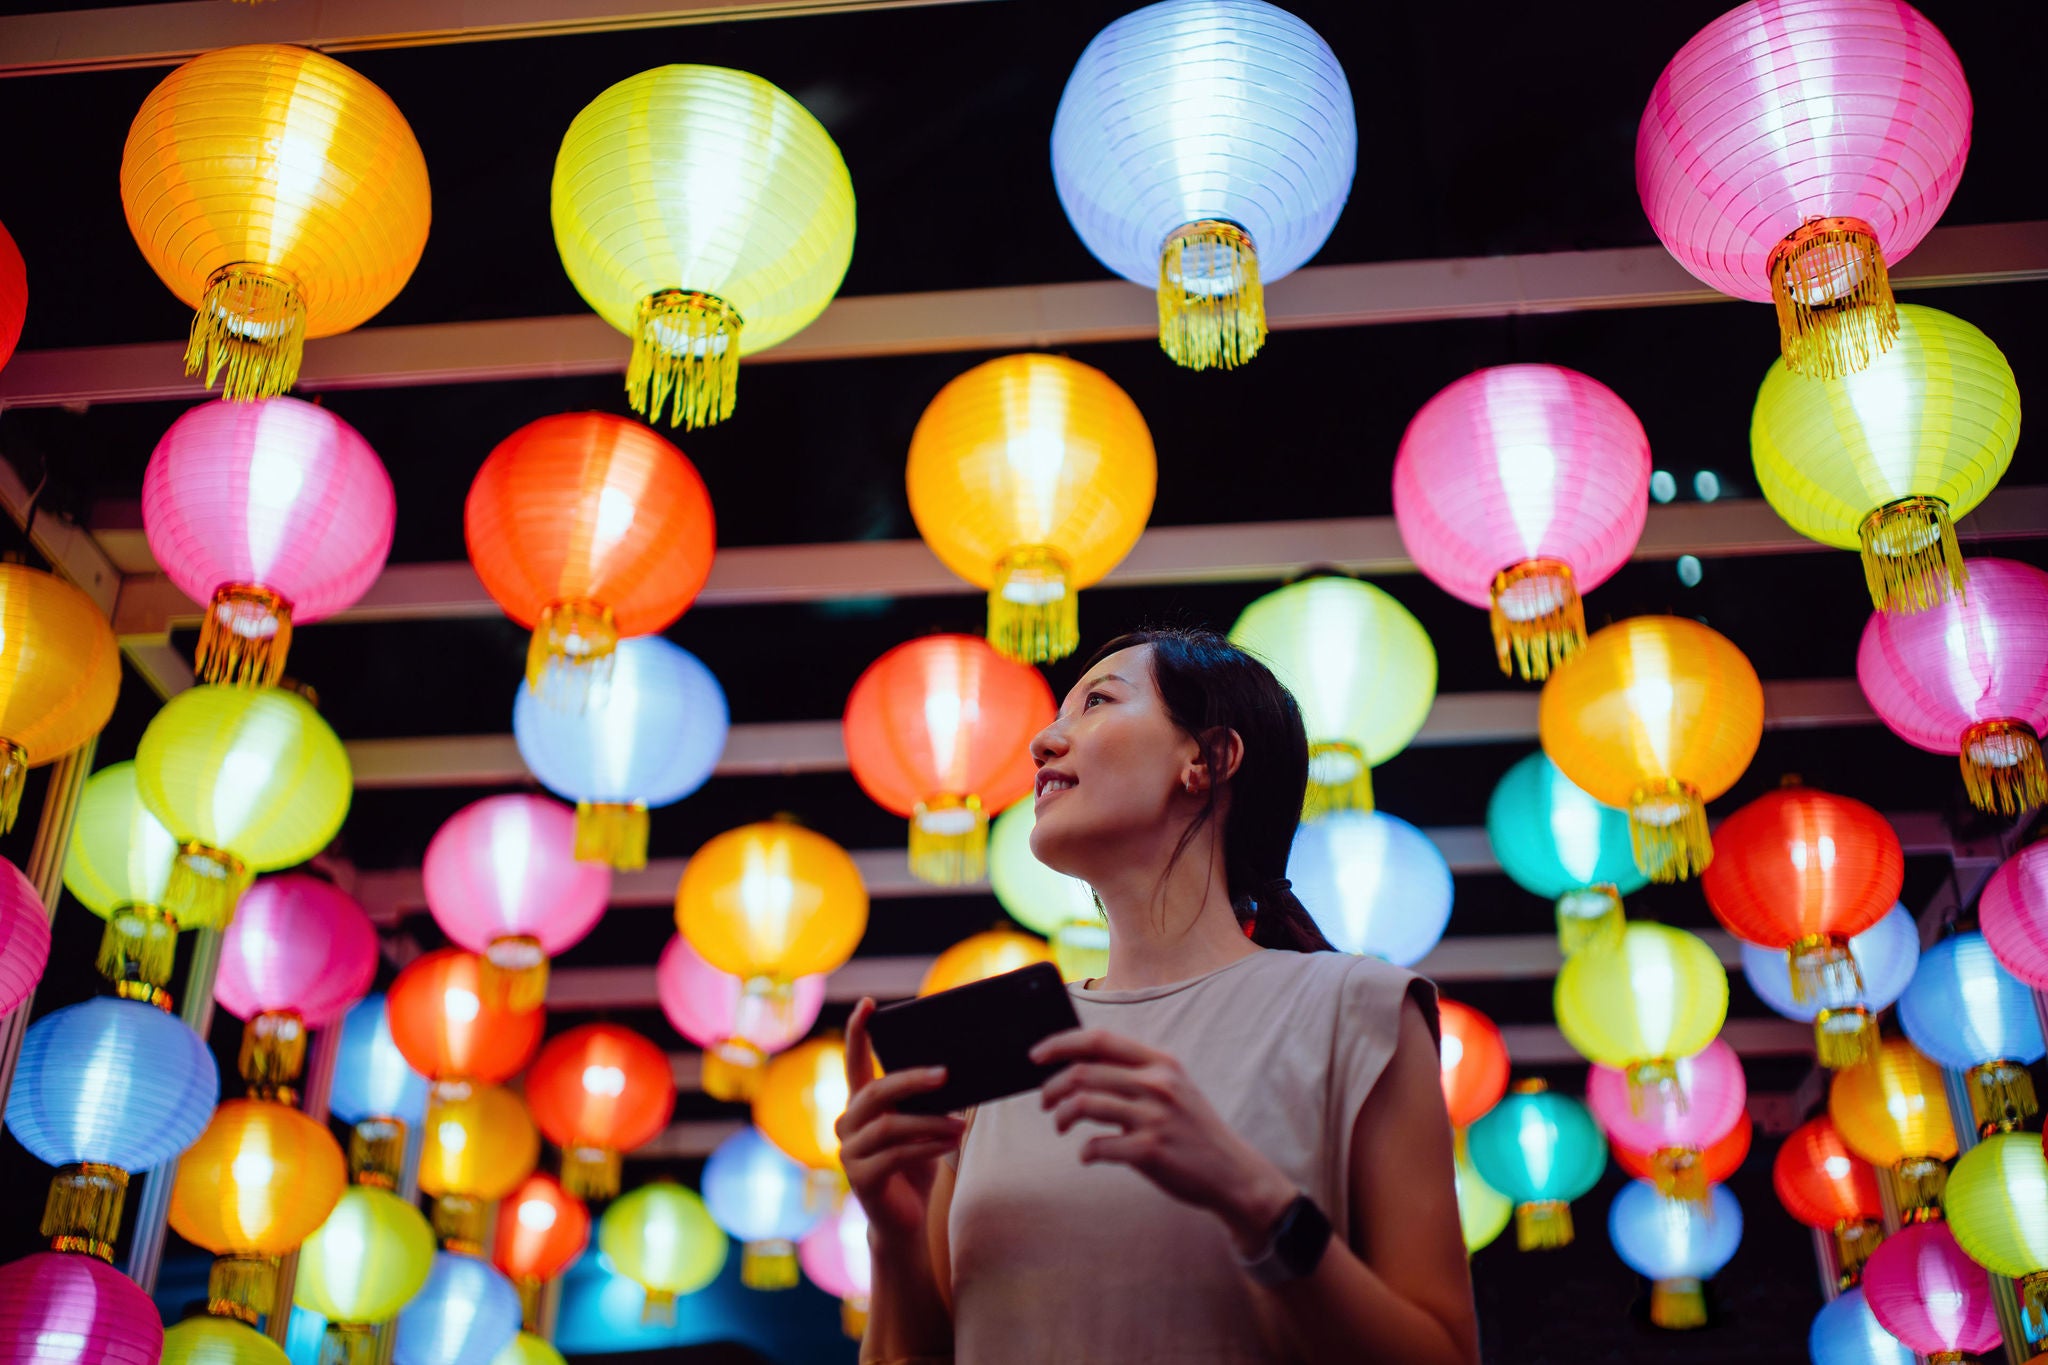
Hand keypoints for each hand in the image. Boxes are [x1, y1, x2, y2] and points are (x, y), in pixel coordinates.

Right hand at [836, 997, 963, 1254]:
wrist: (906, 1221)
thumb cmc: (915, 1165)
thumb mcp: (922, 1127)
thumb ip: (926, 1102)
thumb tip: (957, 1071)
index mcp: (861, 1105)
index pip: (855, 1062)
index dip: (859, 1032)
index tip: (868, 1004)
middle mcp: (847, 1124)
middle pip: (876, 1093)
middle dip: (911, 1080)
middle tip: (945, 1074)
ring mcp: (850, 1153)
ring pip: (890, 1127)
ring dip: (930, 1123)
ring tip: (960, 1125)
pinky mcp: (862, 1179)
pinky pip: (896, 1155)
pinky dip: (927, 1148)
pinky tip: (949, 1144)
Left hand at [1032, 1027, 1296, 1255]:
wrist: (1232, 1172)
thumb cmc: (1193, 1130)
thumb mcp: (1172, 1089)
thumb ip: (1134, 1074)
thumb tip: (1080, 1065)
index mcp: (1160, 1063)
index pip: (1100, 1040)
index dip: (1061, 1044)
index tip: (1036, 1056)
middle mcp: (1157, 1084)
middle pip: (1083, 1073)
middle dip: (1052, 1088)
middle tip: (1046, 1104)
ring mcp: (1154, 1117)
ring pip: (1084, 1104)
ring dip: (1062, 1117)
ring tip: (1062, 1126)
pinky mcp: (1150, 1151)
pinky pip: (1098, 1145)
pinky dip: (1085, 1151)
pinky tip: (1088, 1155)